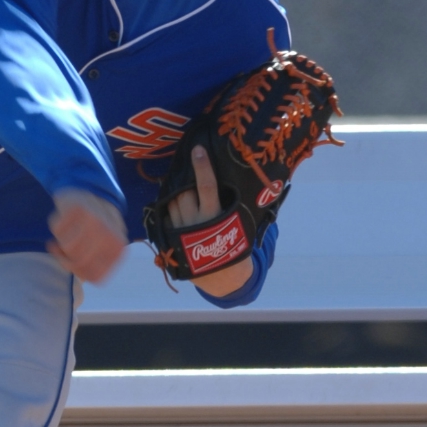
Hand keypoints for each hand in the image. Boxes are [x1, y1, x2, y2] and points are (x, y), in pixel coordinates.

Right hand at [47, 190, 126, 284]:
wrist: (92, 189)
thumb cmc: (95, 225)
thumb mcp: (102, 246)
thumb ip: (94, 263)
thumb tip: (82, 277)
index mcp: (118, 248)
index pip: (95, 276)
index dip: (79, 274)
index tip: (70, 264)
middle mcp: (109, 234)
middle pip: (79, 263)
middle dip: (65, 260)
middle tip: (61, 250)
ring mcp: (94, 220)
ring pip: (68, 247)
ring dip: (60, 243)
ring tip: (63, 236)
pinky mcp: (78, 207)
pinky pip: (57, 229)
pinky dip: (56, 226)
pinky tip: (63, 220)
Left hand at [168, 144, 252, 296]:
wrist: (219, 276)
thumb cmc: (235, 247)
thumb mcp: (238, 226)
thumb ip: (234, 206)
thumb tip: (259, 186)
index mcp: (214, 216)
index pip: (206, 186)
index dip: (202, 167)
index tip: (197, 150)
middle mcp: (194, 221)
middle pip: (185, 191)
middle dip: (186, 181)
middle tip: (189, 171)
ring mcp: (180, 228)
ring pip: (172, 201)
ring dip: (176, 192)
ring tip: (182, 187)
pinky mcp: (170, 236)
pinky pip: (166, 214)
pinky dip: (170, 207)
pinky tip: (175, 204)